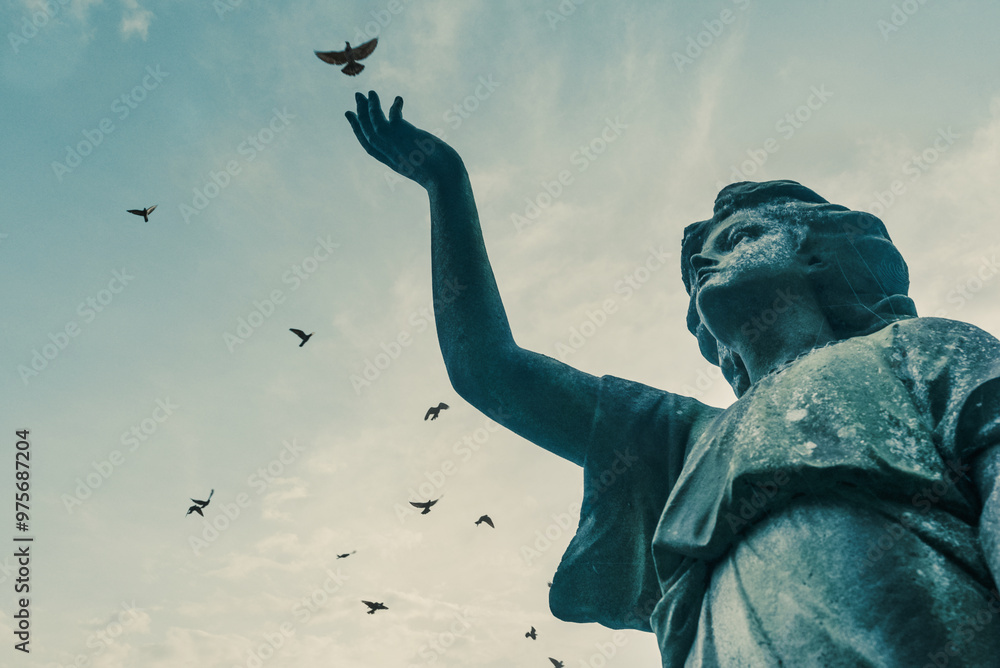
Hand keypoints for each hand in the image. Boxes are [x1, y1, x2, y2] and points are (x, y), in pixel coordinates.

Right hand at [346, 91, 461, 189]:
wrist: (446, 180)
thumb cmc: (443, 178)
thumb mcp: (428, 169)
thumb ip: (423, 160)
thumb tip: (432, 153)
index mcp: (393, 164)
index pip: (370, 147)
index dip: (359, 132)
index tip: (353, 118)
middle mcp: (390, 155)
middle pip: (368, 133)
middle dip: (360, 114)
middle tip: (357, 96)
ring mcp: (395, 145)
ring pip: (374, 124)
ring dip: (369, 106)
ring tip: (370, 92)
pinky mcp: (403, 135)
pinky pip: (392, 117)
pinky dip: (394, 107)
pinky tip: (399, 99)